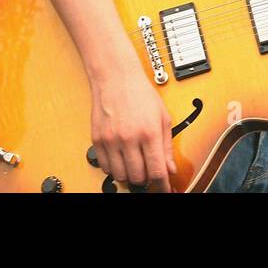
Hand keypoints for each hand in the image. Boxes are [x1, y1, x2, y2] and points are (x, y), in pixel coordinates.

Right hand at [90, 65, 177, 191]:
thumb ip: (167, 146)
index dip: (161, 186)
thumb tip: (170, 169)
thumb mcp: (163, 117)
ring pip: (121, 175)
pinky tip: (121, 158)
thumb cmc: (141, 94)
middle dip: (146, 179)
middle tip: (149, 171)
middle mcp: (129, 139)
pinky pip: (105, 167)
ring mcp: (111, 141)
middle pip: (138, 177)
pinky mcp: (97, 140)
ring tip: (135, 163)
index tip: (164, 189)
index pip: (156, 171)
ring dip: (130, 175)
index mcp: (149, 133)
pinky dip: (114, 168)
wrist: (116, 78)